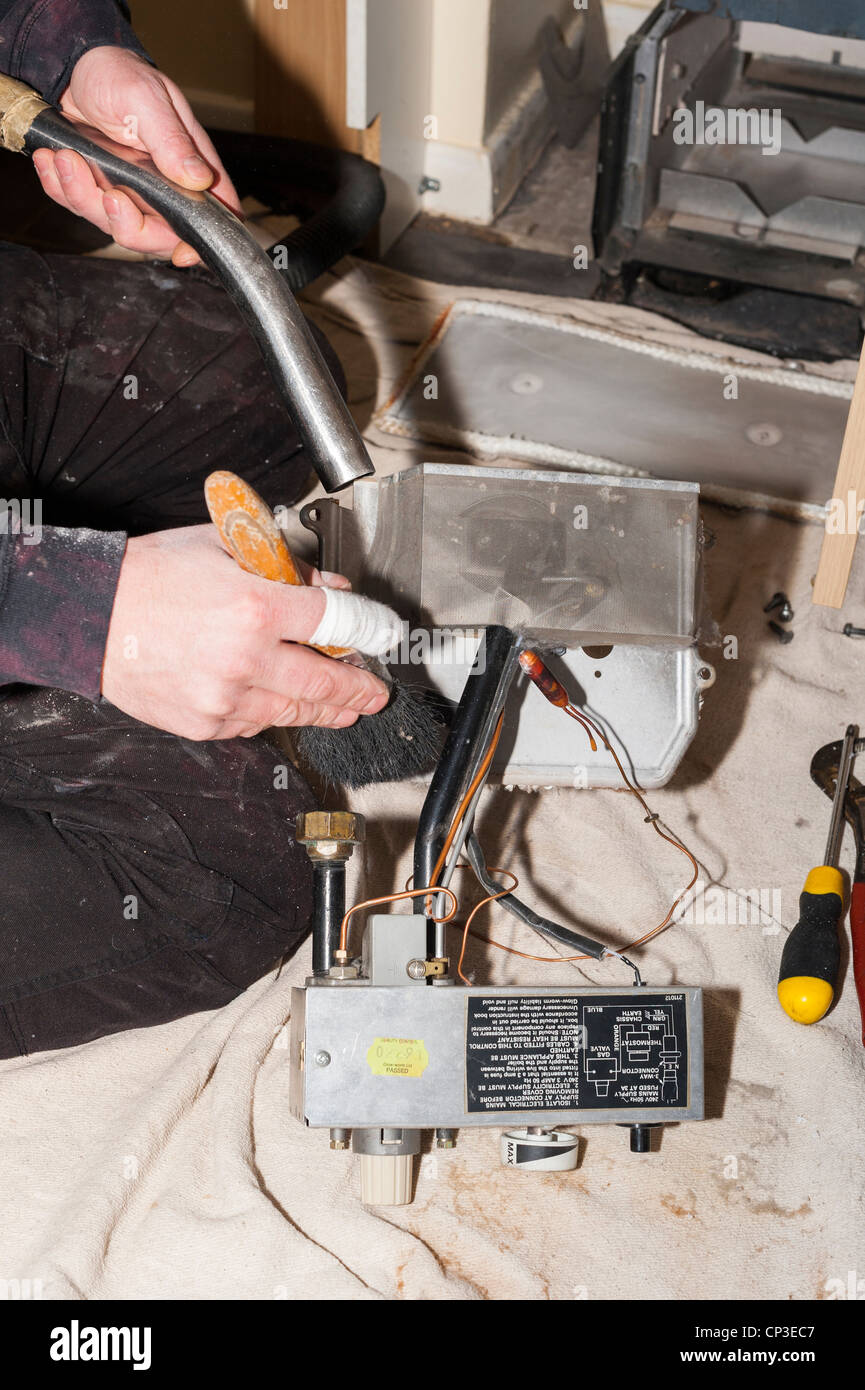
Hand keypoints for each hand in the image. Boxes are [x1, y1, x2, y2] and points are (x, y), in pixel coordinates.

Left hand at [31, 46, 240, 264]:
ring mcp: (127, 192)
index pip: (210, 215)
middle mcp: (161, 187)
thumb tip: (199, 179)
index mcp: (187, 165)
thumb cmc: (119, 74)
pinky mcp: (95, 188)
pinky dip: (59, 187)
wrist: (74, 65)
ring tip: (65, 158)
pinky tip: (51, 159)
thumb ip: (172, 141)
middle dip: (129, 227)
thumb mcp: (146, 99)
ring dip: (83, 196)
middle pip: (157, 236)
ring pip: (111, 224)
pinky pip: (77, 205)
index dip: (200, 242)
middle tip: (109, 196)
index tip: (182, 253)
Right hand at [102, 525, 388, 739]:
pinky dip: (274, 715)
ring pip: (294, 712)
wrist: (87, 616)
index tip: (386, 635)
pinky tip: (283, 705)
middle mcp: (244, 658)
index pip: (337, 622)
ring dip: (326, 711)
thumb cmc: (148, 576)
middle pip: (325, 683)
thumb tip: (328, 585)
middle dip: (359, 690)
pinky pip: (255, 725)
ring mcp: (224, 698)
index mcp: (254, 607)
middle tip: (375, 692)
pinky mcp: (205, 723)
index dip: (371, 629)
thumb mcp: (223, 547)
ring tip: (344, 707)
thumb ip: (283, 566)